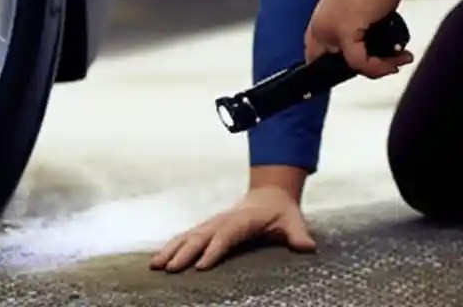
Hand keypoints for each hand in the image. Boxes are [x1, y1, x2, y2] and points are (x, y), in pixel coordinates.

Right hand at [149, 184, 315, 272]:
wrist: (270, 193)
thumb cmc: (281, 211)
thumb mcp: (293, 221)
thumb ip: (298, 234)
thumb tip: (307, 246)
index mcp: (241, 220)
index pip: (225, 237)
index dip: (213, 251)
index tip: (200, 267)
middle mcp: (222, 221)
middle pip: (200, 237)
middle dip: (183, 253)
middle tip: (169, 269)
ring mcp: (212, 223)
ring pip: (187, 236)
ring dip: (171, 250)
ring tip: (155, 265)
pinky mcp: (208, 227)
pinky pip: (186, 236)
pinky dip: (172, 246)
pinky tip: (159, 258)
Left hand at [304, 0, 413, 78]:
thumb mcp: (360, 3)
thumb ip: (359, 23)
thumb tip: (373, 42)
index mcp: (321, 16)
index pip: (316, 52)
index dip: (336, 64)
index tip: (361, 66)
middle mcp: (321, 24)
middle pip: (329, 64)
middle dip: (358, 69)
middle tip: (382, 66)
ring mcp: (330, 30)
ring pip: (350, 65)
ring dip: (377, 68)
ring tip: (397, 62)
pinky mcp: (344, 33)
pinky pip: (359, 62)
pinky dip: (379, 66)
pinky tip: (395, 61)